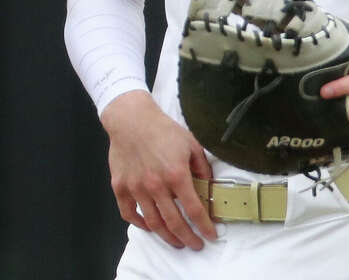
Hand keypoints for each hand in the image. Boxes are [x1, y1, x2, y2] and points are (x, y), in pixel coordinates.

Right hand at [100, 90, 215, 249]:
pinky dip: (140, 224)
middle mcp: (156, 185)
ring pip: (152, 222)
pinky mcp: (120, 187)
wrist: (132, 120)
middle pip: (173, 222)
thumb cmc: (164, 130)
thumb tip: (209, 187)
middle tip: (195, 245)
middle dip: (187, 238)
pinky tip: (151, 227)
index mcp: (177, 175)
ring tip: (177, 242)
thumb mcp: (192, 145)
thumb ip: (202, 168)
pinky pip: (129, 213)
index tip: (211, 235)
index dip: (204, 226)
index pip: (194, 209)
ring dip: (166, 236)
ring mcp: (136, 188)